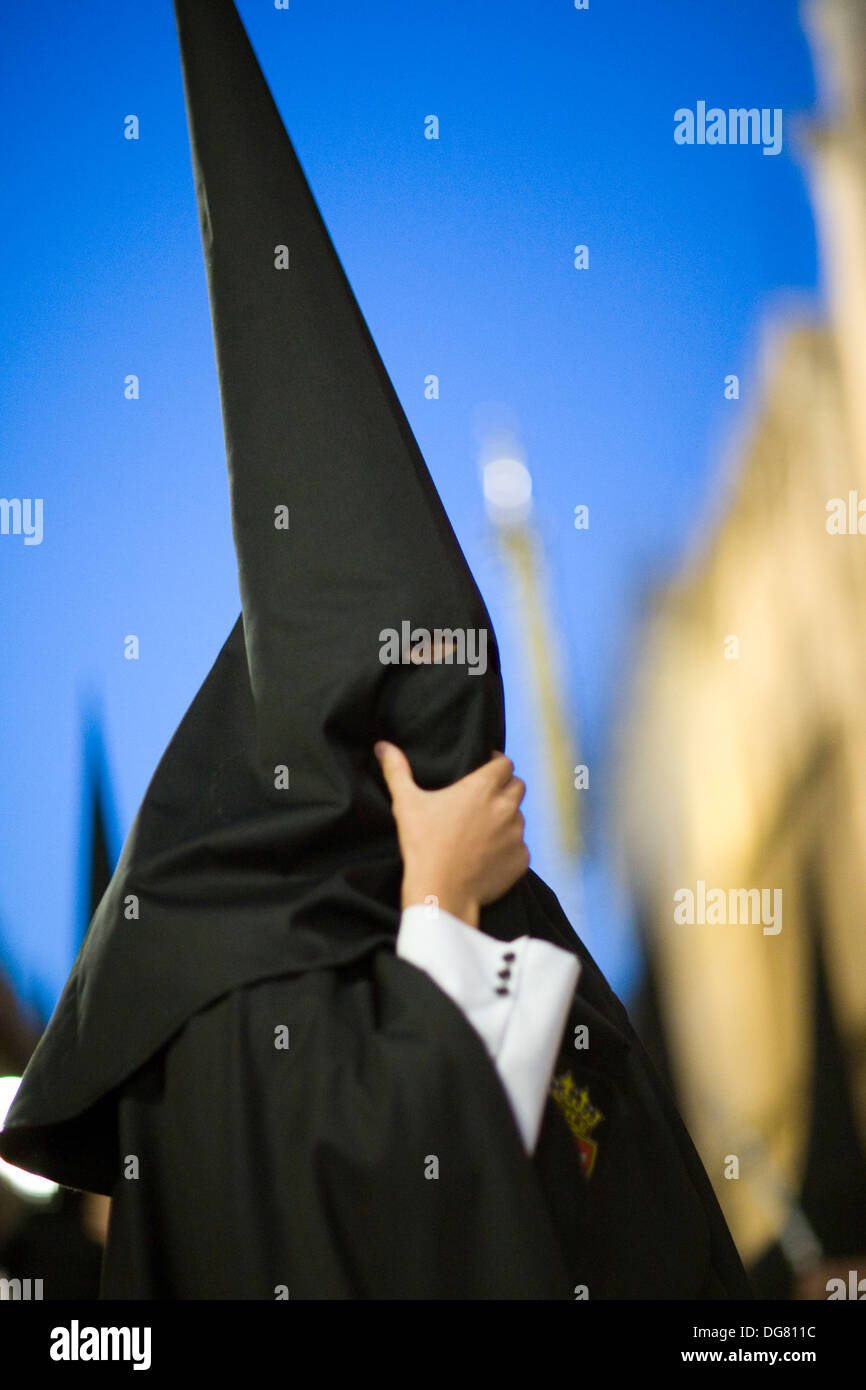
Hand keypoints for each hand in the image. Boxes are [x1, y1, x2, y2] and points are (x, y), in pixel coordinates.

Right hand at [374, 742, 529, 927]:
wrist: (441, 893)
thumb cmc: (423, 846)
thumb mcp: (406, 804)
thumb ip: (397, 771)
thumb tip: (382, 746)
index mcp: (482, 788)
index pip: (505, 763)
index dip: (497, 763)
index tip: (487, 767)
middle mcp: (505, 807)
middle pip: (518, 786)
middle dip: (505, 787)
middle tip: (486, 797)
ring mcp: (516, 835)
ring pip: (519, 817)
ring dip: (507, 817)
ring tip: (485, 828)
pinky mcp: (521, 859)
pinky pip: (520, 846)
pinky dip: (509, 847)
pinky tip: (490, 854)